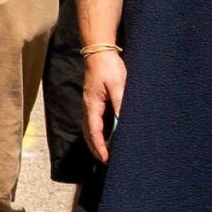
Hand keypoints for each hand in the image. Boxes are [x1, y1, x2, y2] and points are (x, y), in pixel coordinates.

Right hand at [80, 46, 123, 161]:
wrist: (99, 51)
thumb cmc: (108, 67)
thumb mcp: (117, 84)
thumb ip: (120, 103)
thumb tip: (123, 122)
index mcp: (92, 104)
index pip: (94, 131)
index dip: (100, 146)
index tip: (106, 158)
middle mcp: (88, 106)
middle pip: (88, 132)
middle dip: (95, 148)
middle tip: (105, 160)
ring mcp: (89, 103)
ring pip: (89, 127)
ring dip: (95, 141)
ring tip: (104, 152)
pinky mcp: (93, 100)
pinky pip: (93, 120)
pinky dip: (97, 131)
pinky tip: (106, 134)